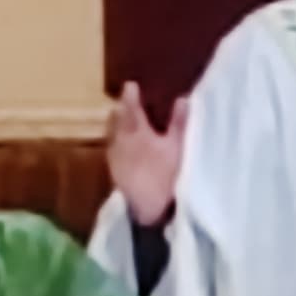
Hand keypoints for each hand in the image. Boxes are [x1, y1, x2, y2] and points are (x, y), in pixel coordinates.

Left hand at [108, 83, 193, 227]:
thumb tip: (182, 99)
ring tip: (120, 120)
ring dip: (116, 126)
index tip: (130, 85)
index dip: (131, 96)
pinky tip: (121, 146)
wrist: (150, 210)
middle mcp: (121, 142)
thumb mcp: (179, 147)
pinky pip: (113, 150)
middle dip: (121, 110)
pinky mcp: (115, 174)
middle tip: (123, 102)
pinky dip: (116, 142)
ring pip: (112, 136)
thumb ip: (180, 123)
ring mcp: (116, 159)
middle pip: (117, 121)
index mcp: (137, 132)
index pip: (131, 109)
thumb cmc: (168, 175)